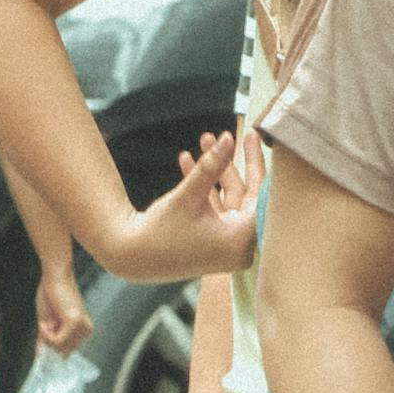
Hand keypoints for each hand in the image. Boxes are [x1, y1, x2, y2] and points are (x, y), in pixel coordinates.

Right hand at [34, 255, 90, 350]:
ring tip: (48, 321)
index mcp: (82, 329)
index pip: (66, 350)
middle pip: (62, 351)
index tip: (45, 334)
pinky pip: (58, 341)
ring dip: (48, 337)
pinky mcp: (75, 322)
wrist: (54, 278)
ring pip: (60, 348)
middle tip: (46, 324)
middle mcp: (86, 330)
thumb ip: (46, 339)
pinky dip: (47, 335)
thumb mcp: (46, 322)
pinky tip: (47, 322)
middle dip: (49, 340)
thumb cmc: (51, 296)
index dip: (52, 344)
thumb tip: (41, 355)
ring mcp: (82, 327)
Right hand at [106, 129, 260, 282]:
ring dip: (216, 171)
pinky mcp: (215, 242)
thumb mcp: (188, 195)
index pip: (265, 197)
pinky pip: (217, 208)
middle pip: (249, 195)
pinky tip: (187, 160)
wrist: (128, 259)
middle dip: (236, 162)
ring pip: (231, 198)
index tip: (256, 137)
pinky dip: (207, 188)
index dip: (259, 163)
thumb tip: (228, 138)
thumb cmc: (158, 232)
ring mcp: (228, 245)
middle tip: (239, 133)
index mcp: (241, 240)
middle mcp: (240, 246)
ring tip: (204, 139)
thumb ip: (211, 166)